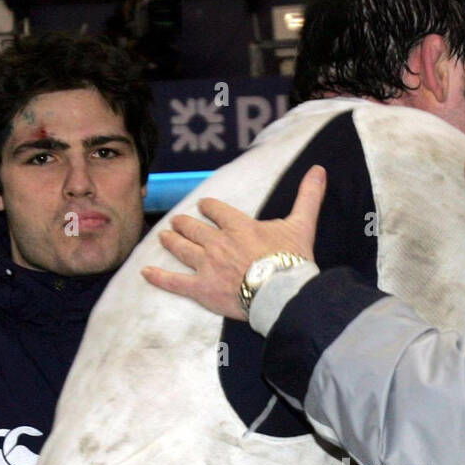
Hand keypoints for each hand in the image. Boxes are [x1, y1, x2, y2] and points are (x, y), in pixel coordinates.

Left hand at [141, 164, 324, 318]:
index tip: (205, 206)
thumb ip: (308, 196)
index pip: (216, 211)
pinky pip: (174, 282)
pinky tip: (145, 272)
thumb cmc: (292, 260)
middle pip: (194, 228)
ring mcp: (207, 266)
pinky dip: (159, 277)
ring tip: (164, 236)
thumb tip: (319, 170)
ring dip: (172, 241)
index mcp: (238, 226)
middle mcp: (217, 242)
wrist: (282, 294)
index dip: (209, 208)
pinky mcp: (201, 289)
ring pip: (182, 248)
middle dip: (185, 224)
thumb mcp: (302, 224)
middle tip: (179, 222)